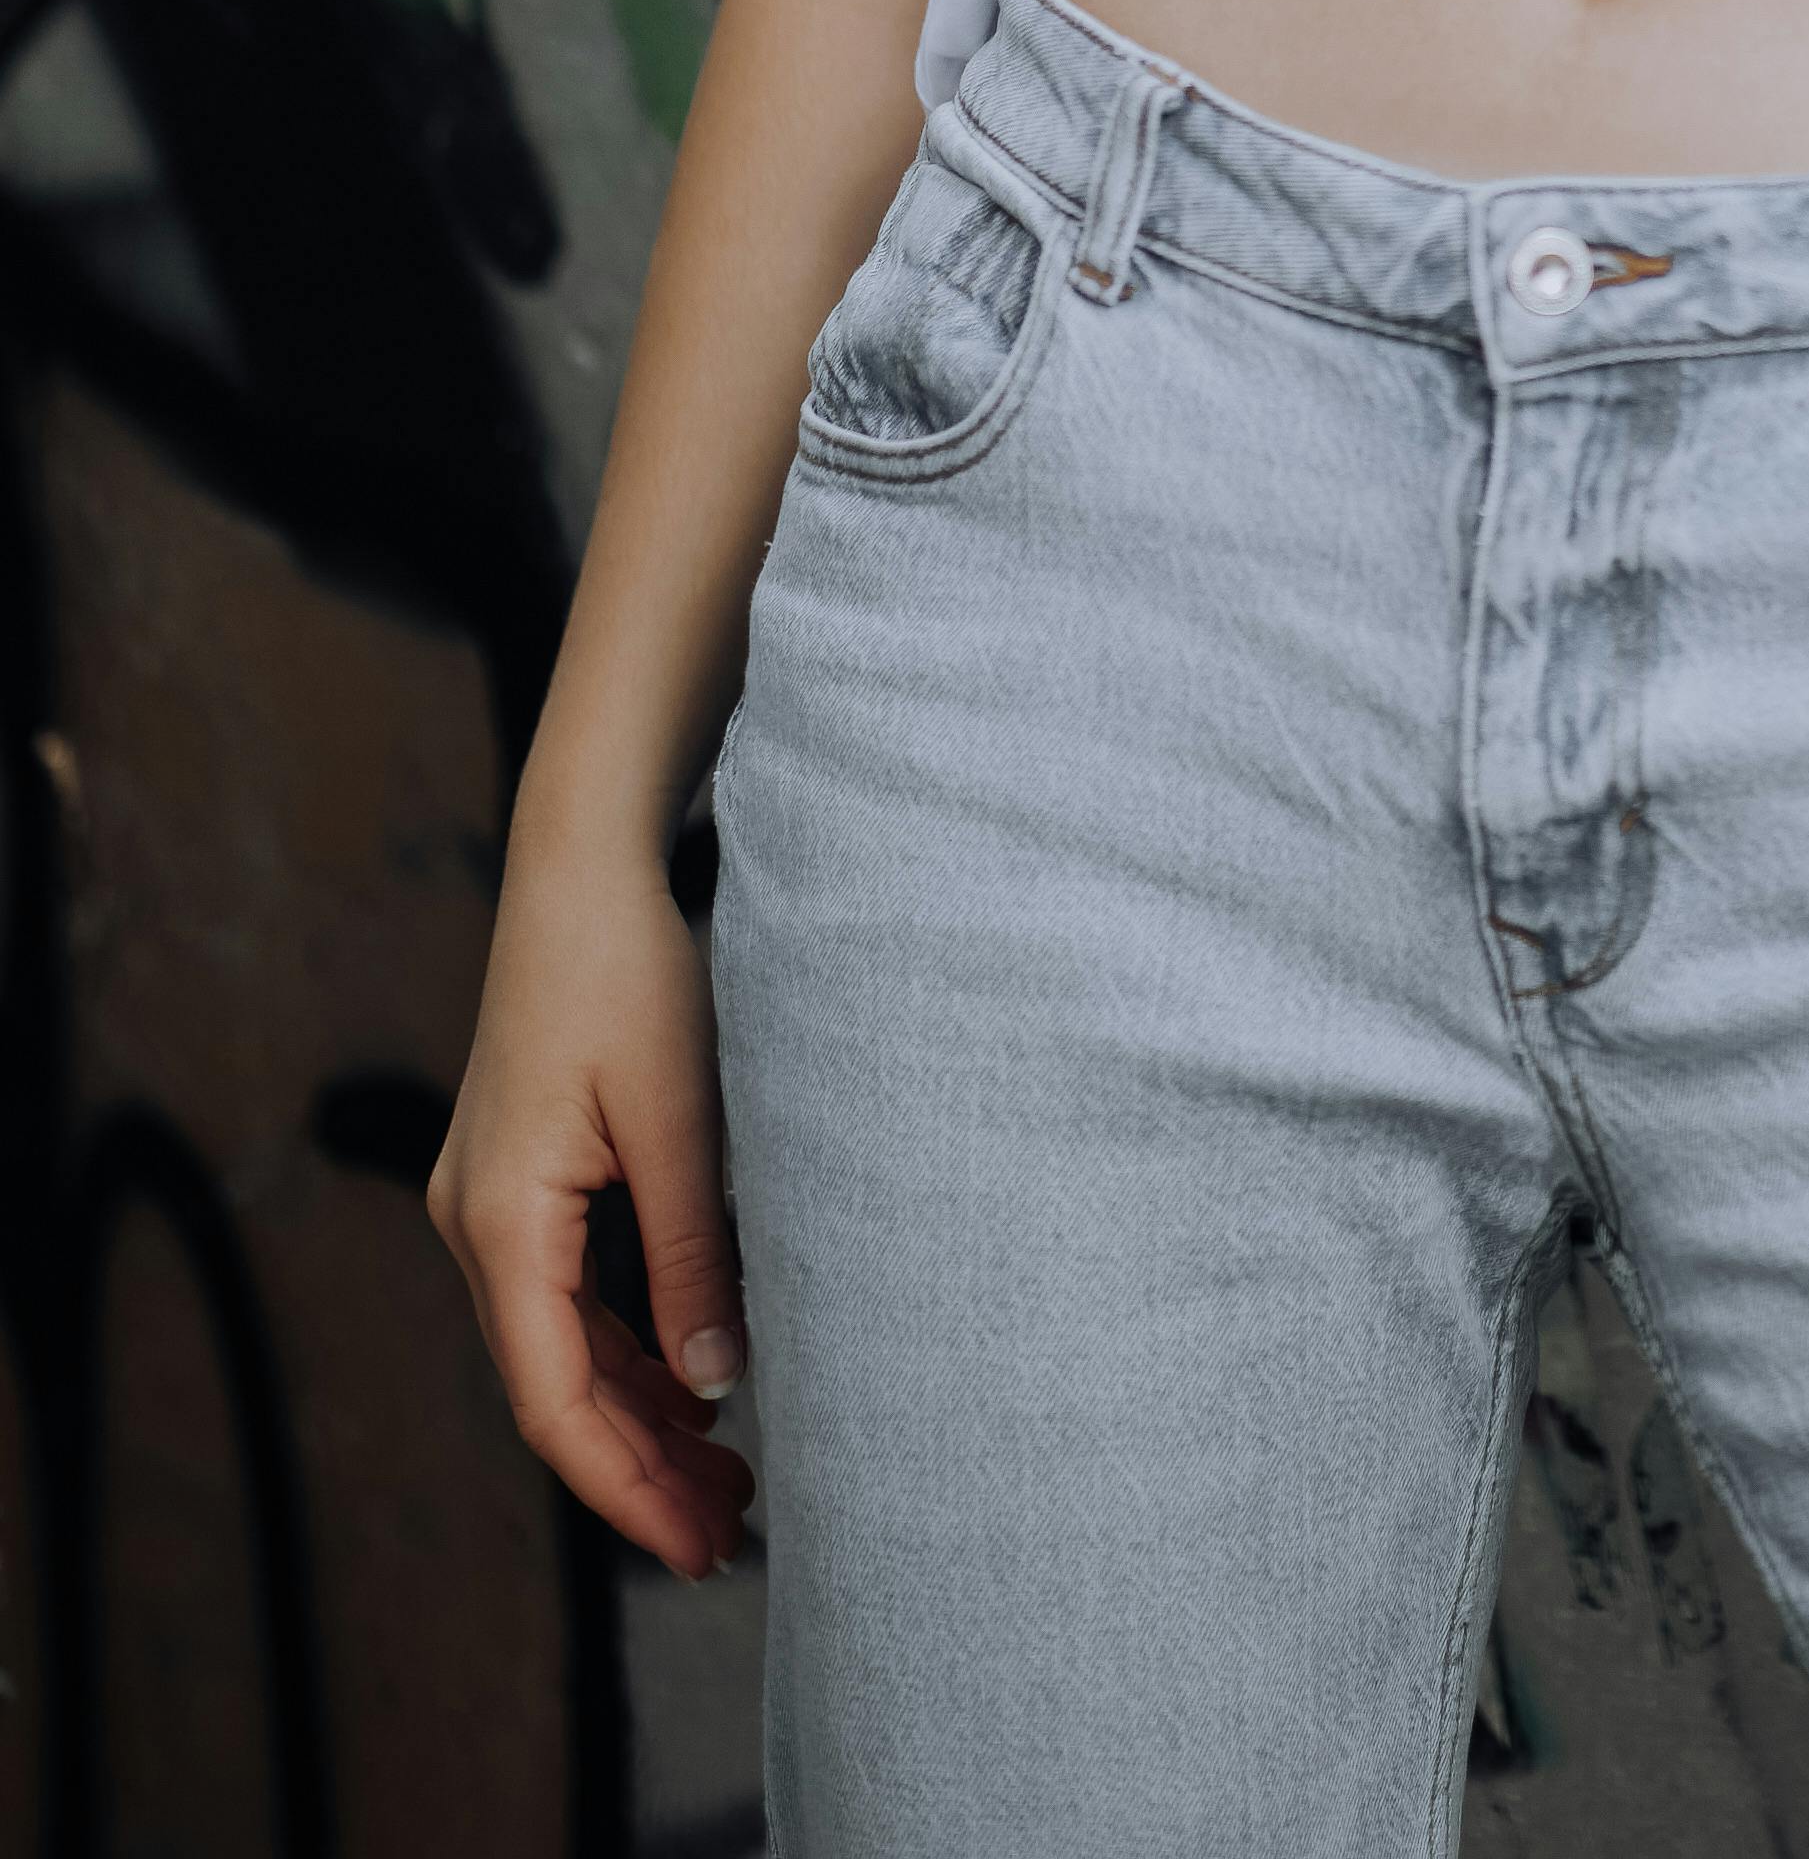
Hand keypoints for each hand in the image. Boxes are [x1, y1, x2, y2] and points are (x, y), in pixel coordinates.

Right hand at [429, 830, 755, 1579]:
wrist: (578, 869)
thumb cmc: (629, 974)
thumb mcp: (680, 1118)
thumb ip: (693, 1255)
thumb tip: (715, 1386)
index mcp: (502, 1225)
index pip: (556, 1402)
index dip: (625, 1485)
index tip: (696, 1544)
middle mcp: (475, 1228)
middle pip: (555, 1390)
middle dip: (638, 1470)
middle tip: (728, 1538)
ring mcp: (489, 1206)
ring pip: (560, 1351)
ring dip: (637, 1415)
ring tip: (727, 1479)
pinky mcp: (520, 1182)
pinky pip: (566, 1300)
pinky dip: (627, 1351)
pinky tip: (691, 1386)